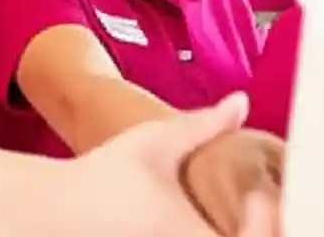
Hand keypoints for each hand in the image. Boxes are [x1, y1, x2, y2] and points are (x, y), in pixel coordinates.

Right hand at [55, 93, 267, 236]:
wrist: (58, 209)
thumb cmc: (103, 176)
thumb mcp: (157, 140)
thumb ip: (205, 123)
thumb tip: (242, 100)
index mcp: (193, 236)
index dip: (266, 222)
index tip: (258, 195)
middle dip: (264, 228)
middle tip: (259, 201)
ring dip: (245, 232)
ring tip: (246, 209)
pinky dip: (226, 235)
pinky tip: (226, 219)